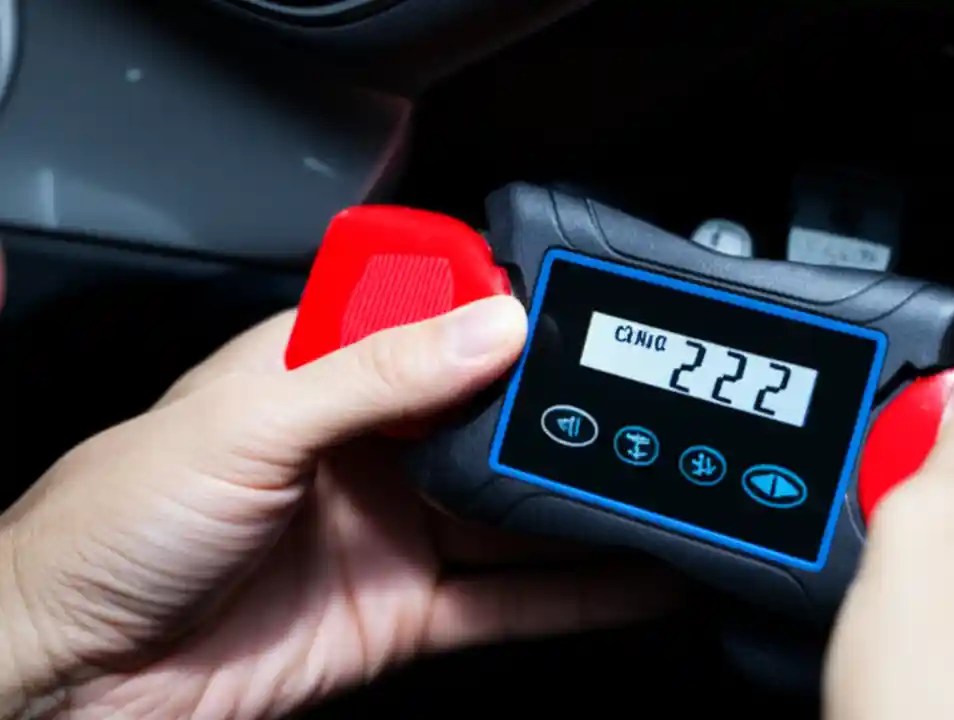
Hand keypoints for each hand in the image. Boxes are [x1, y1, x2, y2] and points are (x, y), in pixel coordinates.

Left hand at [0, 297, 681, 718]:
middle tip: (644, 408)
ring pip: (516, 511)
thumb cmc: (112, 526)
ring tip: (666, 483)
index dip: (512, 315)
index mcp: (325, 373)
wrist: (73, 675)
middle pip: (494, 419)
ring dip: (586, 501)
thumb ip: (374, 372)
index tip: (587, 314)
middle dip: (565, 414)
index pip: (441, 322)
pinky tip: (638, 576)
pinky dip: (581, 594)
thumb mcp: (245, 423)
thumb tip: (489, 326)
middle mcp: (371, 446)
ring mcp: (395, 529)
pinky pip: (512, 599)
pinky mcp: (407, 610)